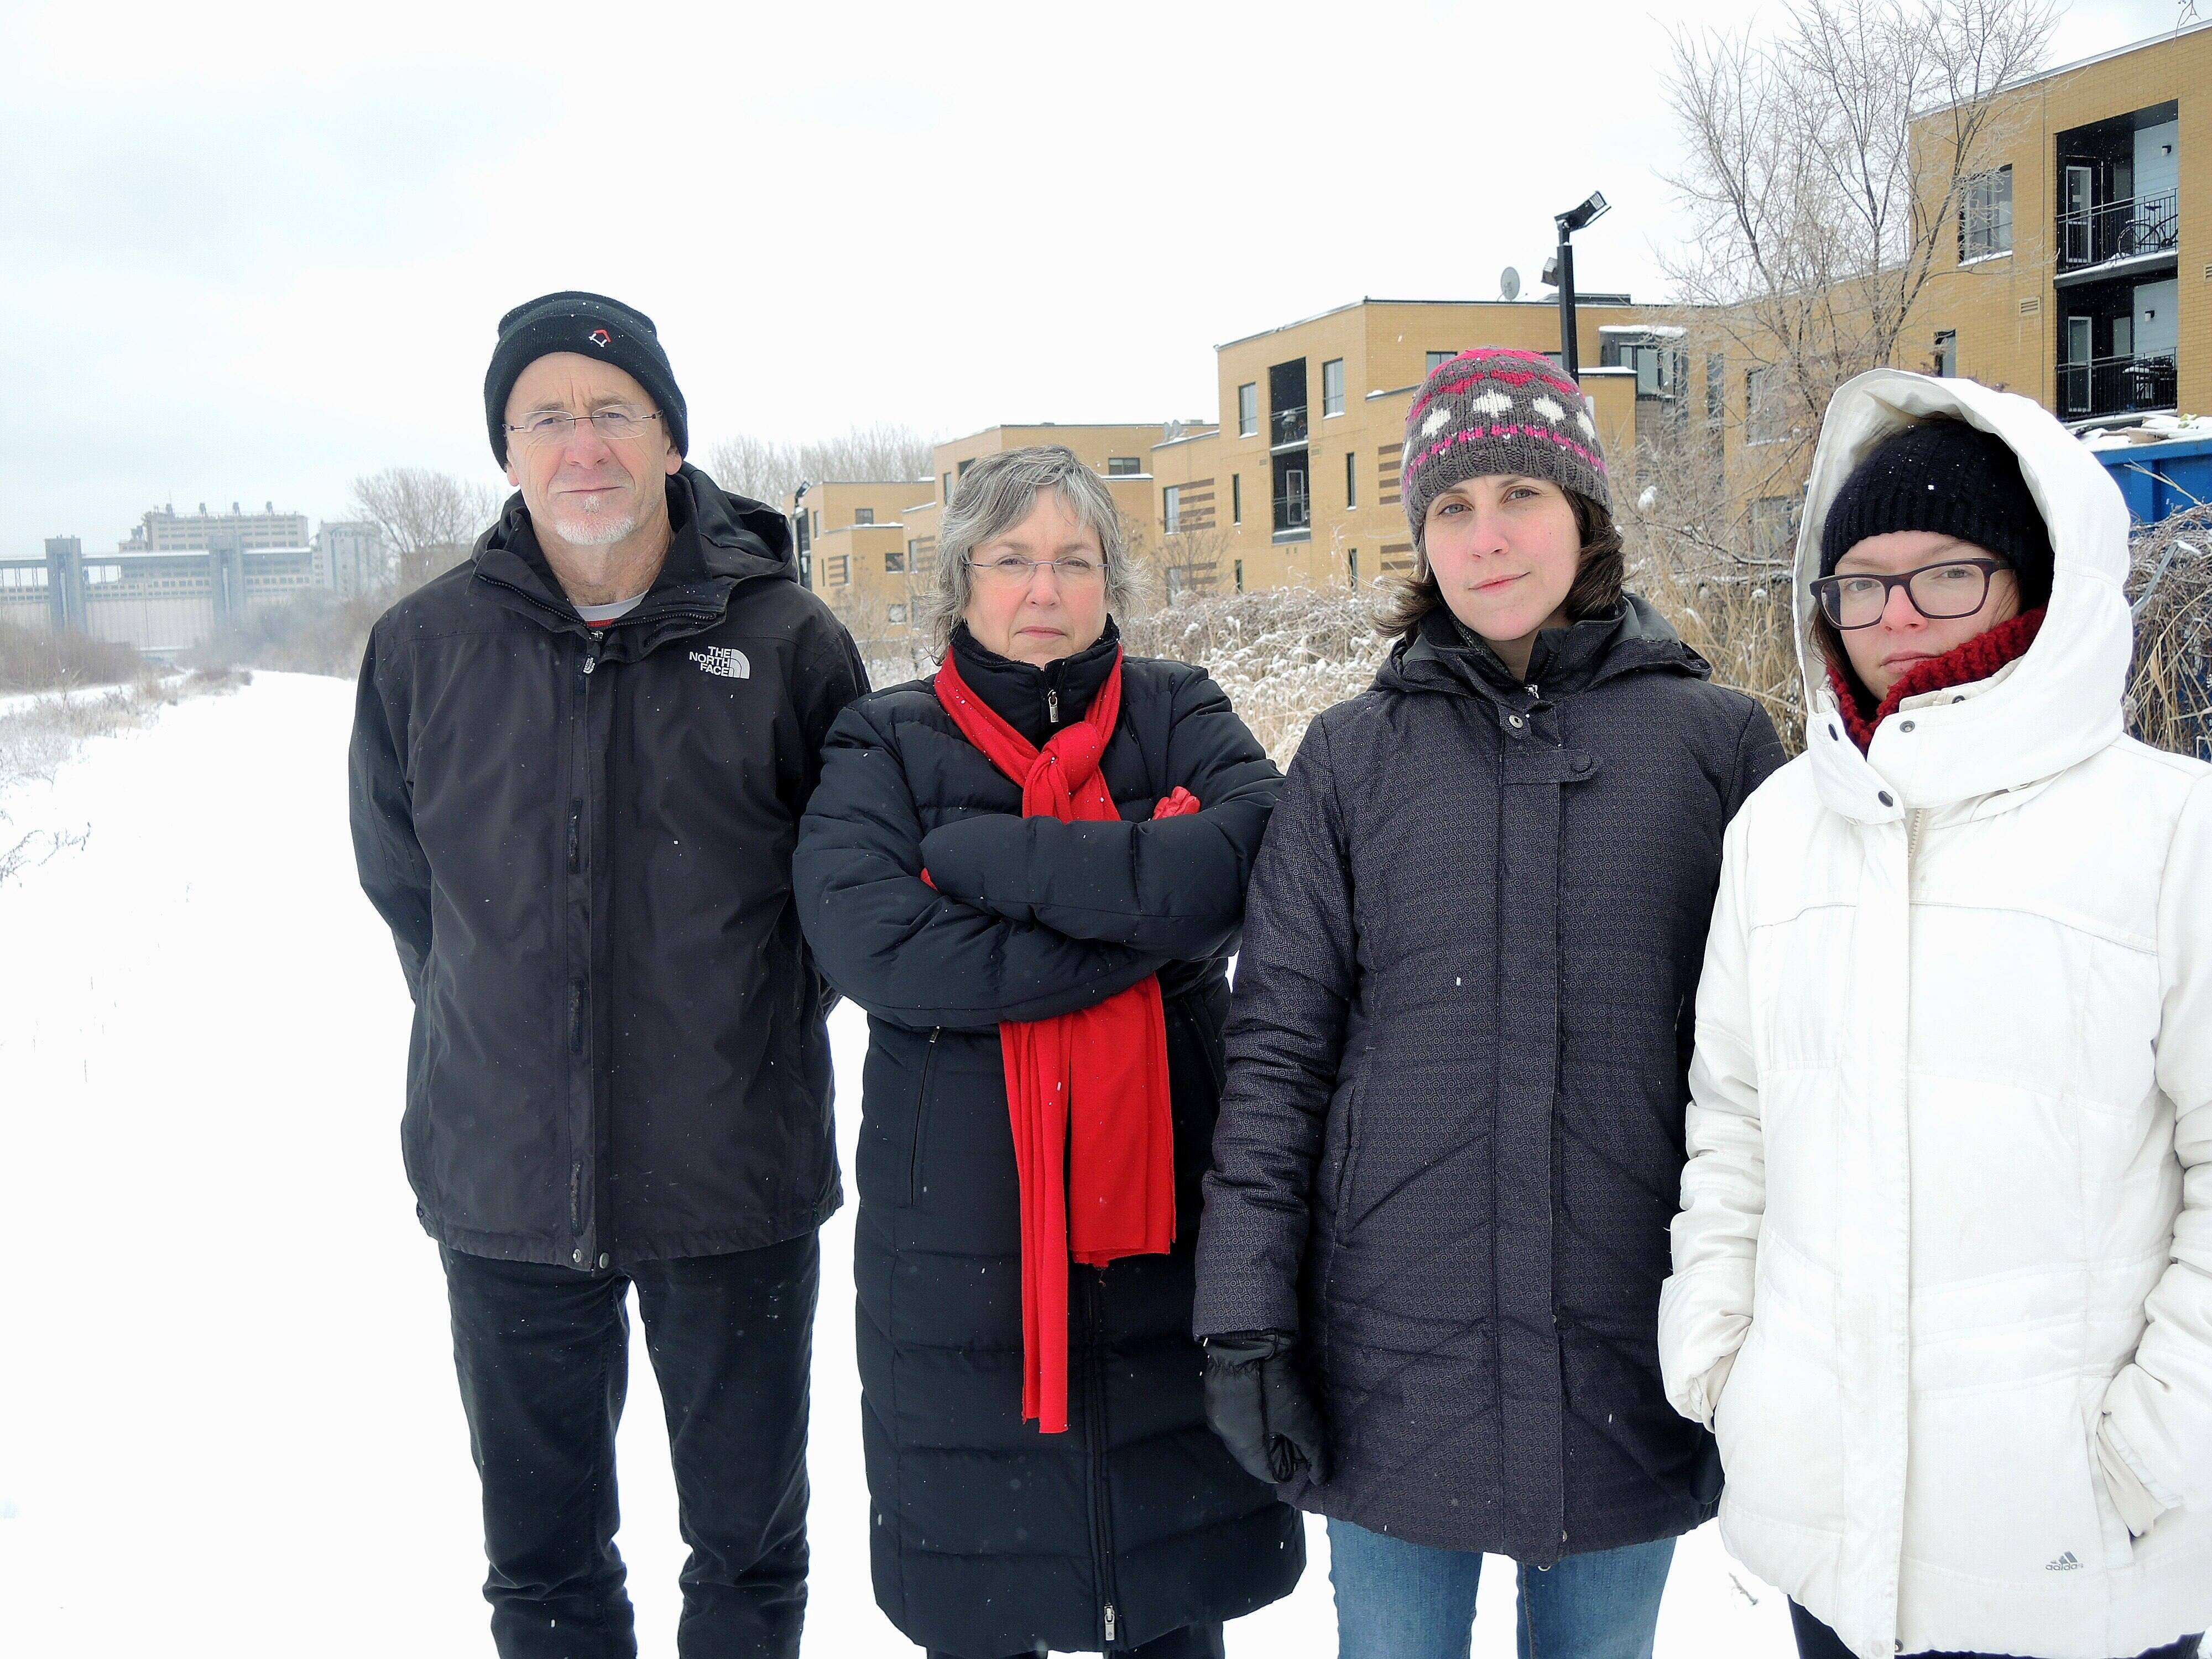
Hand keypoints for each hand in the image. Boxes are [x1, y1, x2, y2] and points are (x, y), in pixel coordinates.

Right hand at [1203, 1330, 1329, 1484]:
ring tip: (1289, 1410)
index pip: (1267, 1471)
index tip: (1306, 1450)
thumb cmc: (1275, 1385)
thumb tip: (1320, 1479)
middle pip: (1256, 1451)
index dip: (1290, 1464)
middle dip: (1280, 1445)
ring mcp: (1216, 1407)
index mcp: (1238, 1443)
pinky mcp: (1218, 1388)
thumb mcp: (1302, 1422)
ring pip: (1248, 1429)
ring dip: (1269, 1425)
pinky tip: (1272, 1394)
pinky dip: (1258, 1408)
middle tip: (1300, 1429)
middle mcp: (1222, 1430)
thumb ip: (1314, 1454)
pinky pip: (1241, 1409)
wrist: (1249, 1337)